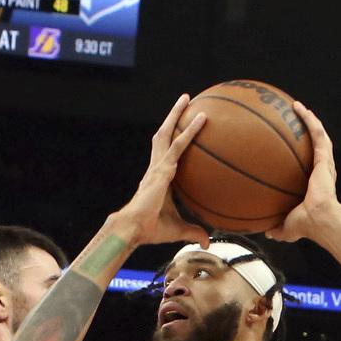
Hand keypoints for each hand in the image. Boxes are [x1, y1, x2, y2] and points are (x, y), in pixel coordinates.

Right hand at [118, 95, 208, 245]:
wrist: (134, 229)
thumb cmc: (151, 230)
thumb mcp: (178, 229)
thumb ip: (193, 231)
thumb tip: (206, 241)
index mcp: (158, 178)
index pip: (167, 153)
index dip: (173, 140)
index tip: (181, 129)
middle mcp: (157, 167)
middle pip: (164, 135)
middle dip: (173, 118)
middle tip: (184, 102)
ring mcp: (159, 166)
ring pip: (169, 133)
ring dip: (177, 115)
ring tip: (188, 99)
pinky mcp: (163, 169)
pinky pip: (179, 145)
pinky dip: (190, 131)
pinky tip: (201, 119)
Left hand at [270, 100, 340, 242]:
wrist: (320, 220)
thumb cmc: (307, 225)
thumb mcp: (286, 227)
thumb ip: (277, 227)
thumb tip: (266, 232)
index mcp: (315, 184)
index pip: (309, 165)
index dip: (302, 156)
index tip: (293, 147)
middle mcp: (321, 170)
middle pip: (315, 146)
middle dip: (307, 132)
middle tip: (296, 121)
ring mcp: (324, 162)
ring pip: (318, 135)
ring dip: (310, 120)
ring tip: (299, 108)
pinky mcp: (324, 157)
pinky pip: (317, 133)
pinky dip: (309, 120)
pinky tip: (300, 109)